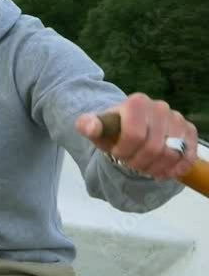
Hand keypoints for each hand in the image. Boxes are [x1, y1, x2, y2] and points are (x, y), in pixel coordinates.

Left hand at [76, 93, 198, 179]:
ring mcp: (176, 118)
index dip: (124, 151)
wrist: (130, 127)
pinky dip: (177, 168)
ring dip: (156, 168)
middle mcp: (160, 107)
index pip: (134, 135)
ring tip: (144, 168)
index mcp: (136, 103)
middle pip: (153, 148)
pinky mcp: (188, 130)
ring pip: (171, 154)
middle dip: (139, 162)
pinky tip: (164, 172)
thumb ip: (87, 126)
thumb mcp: (96, 128)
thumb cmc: (113, 129)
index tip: (116, 154)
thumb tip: (90, 127)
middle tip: (130, 164)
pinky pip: (188, 154)